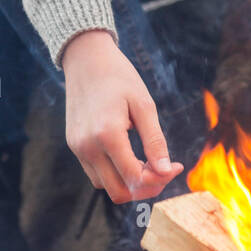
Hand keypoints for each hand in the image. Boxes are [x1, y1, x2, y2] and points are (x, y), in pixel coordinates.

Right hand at [61, 30, 183, 202]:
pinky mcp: (73, 145)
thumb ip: (154, 140)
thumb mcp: (144, 104)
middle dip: (145, 187)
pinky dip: (113, 173)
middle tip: (163, 170)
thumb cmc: (119, 77)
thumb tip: (166, 170)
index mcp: (107, 134)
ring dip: (128, 182)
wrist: (86, 58)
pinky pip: (95, 173)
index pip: (135, 177)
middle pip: (119, 192)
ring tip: (146, 163)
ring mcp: (77, 147)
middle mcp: (88, 146)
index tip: (176, 166)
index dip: (160, 179)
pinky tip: (129, 156)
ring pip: (105, 186)